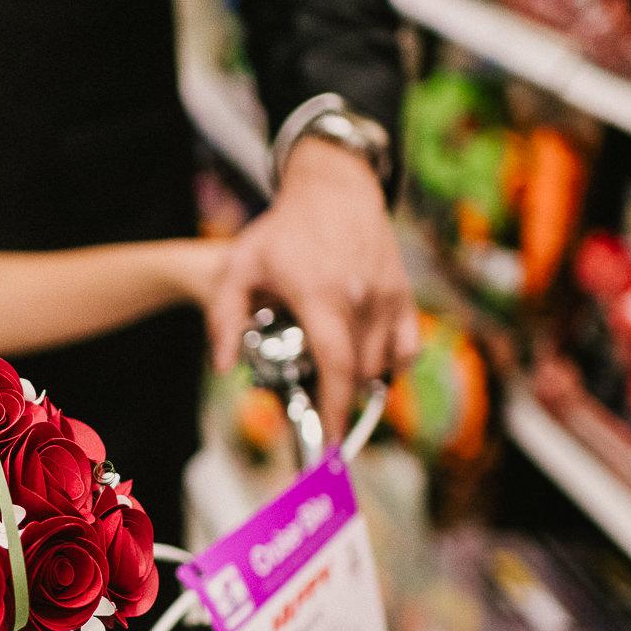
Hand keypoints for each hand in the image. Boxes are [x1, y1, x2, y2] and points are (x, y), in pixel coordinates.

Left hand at [205, 138, 418, 436]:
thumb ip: (224, 317)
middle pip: (358, 373)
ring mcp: (389, 296)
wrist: (335, 188)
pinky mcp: (404, 295)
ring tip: (331, 377)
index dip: (336, 408)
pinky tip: (363, 363)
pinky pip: (406, 348)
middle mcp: (362, 298)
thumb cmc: (283, 229)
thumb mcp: (239, 265)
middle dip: (337, 398)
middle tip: (315, 403)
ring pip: (382, 366)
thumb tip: (223, 366)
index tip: (332, 442)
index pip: (337, 364)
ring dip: (358, 383)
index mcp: (322, 294)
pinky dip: (389, 365)